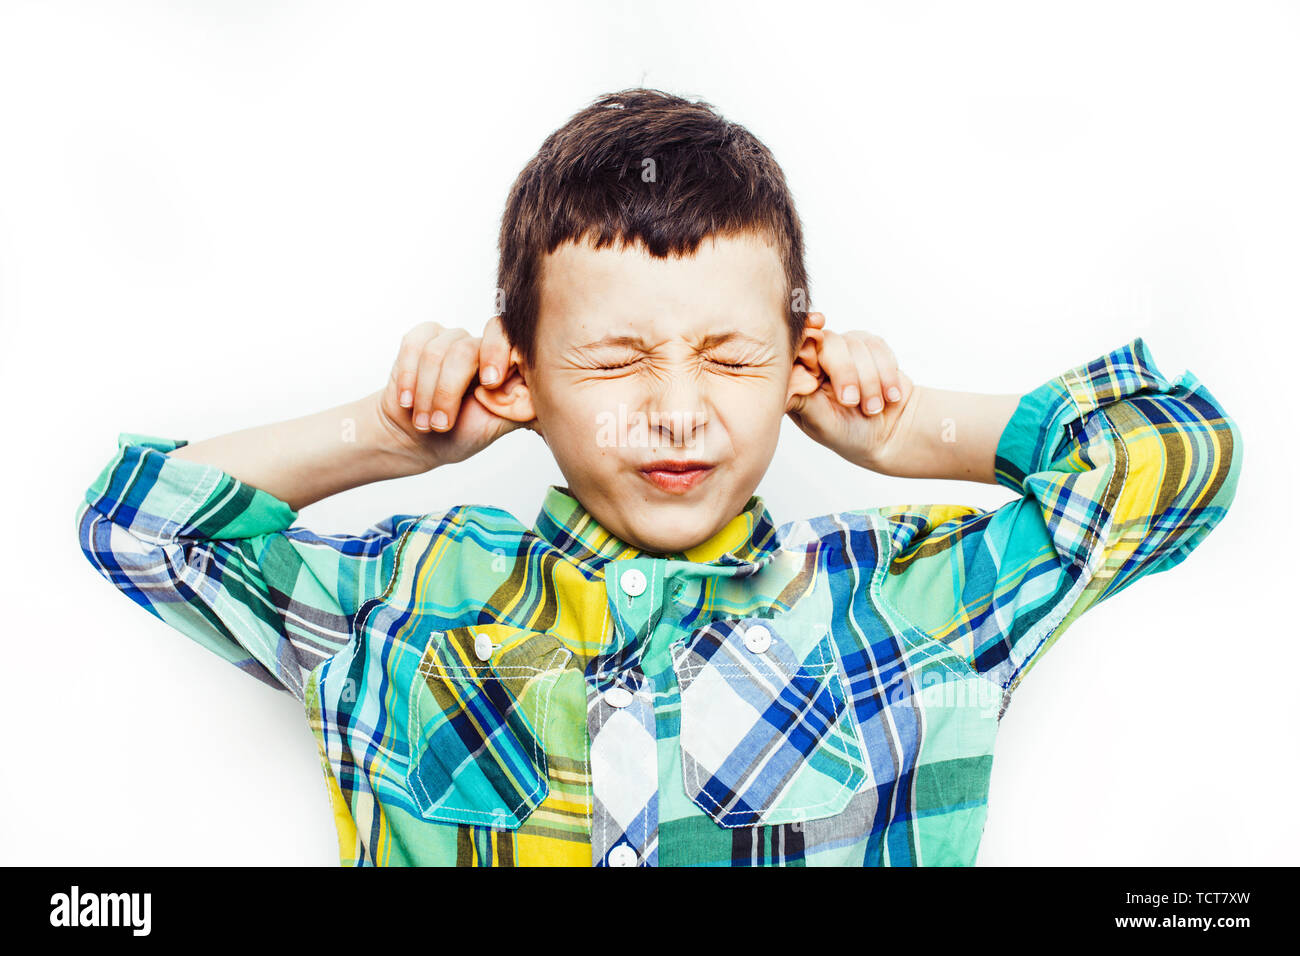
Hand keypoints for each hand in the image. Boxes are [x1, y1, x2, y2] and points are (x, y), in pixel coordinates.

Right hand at [374, 317, 531, 472]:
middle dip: (449, 391)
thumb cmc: (461, 433)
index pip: (507, 337)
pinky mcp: (421, 339)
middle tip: (441, 425)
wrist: (418, 439)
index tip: (489, 384)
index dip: (496, 354)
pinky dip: (408, 378)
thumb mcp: (497, 425)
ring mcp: (450, 339)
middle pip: (466, 350)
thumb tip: (545, 396)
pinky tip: (407, 401)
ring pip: (436, 352)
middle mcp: (480, 346)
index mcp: (505, 362)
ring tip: (424, 423)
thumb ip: (521, 407)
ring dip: (426, 394)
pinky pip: (414, 346)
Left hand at [786, 312, 915, 470]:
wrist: (890, 436)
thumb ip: (801, 400)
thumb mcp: (820, 423)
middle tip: (851, 402)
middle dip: (845, 373)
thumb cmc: (849, 434)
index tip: (818, 356)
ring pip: (856, 345)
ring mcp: (845, 350)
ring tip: (873, 409)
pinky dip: (887, 374)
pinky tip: (890, 396)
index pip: (797, 348)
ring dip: (870, 381)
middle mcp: (819, 357)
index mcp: (799, 374)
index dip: (807, 344)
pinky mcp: (869, 348)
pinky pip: (878, 347)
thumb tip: (781, 388)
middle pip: (829, 343)